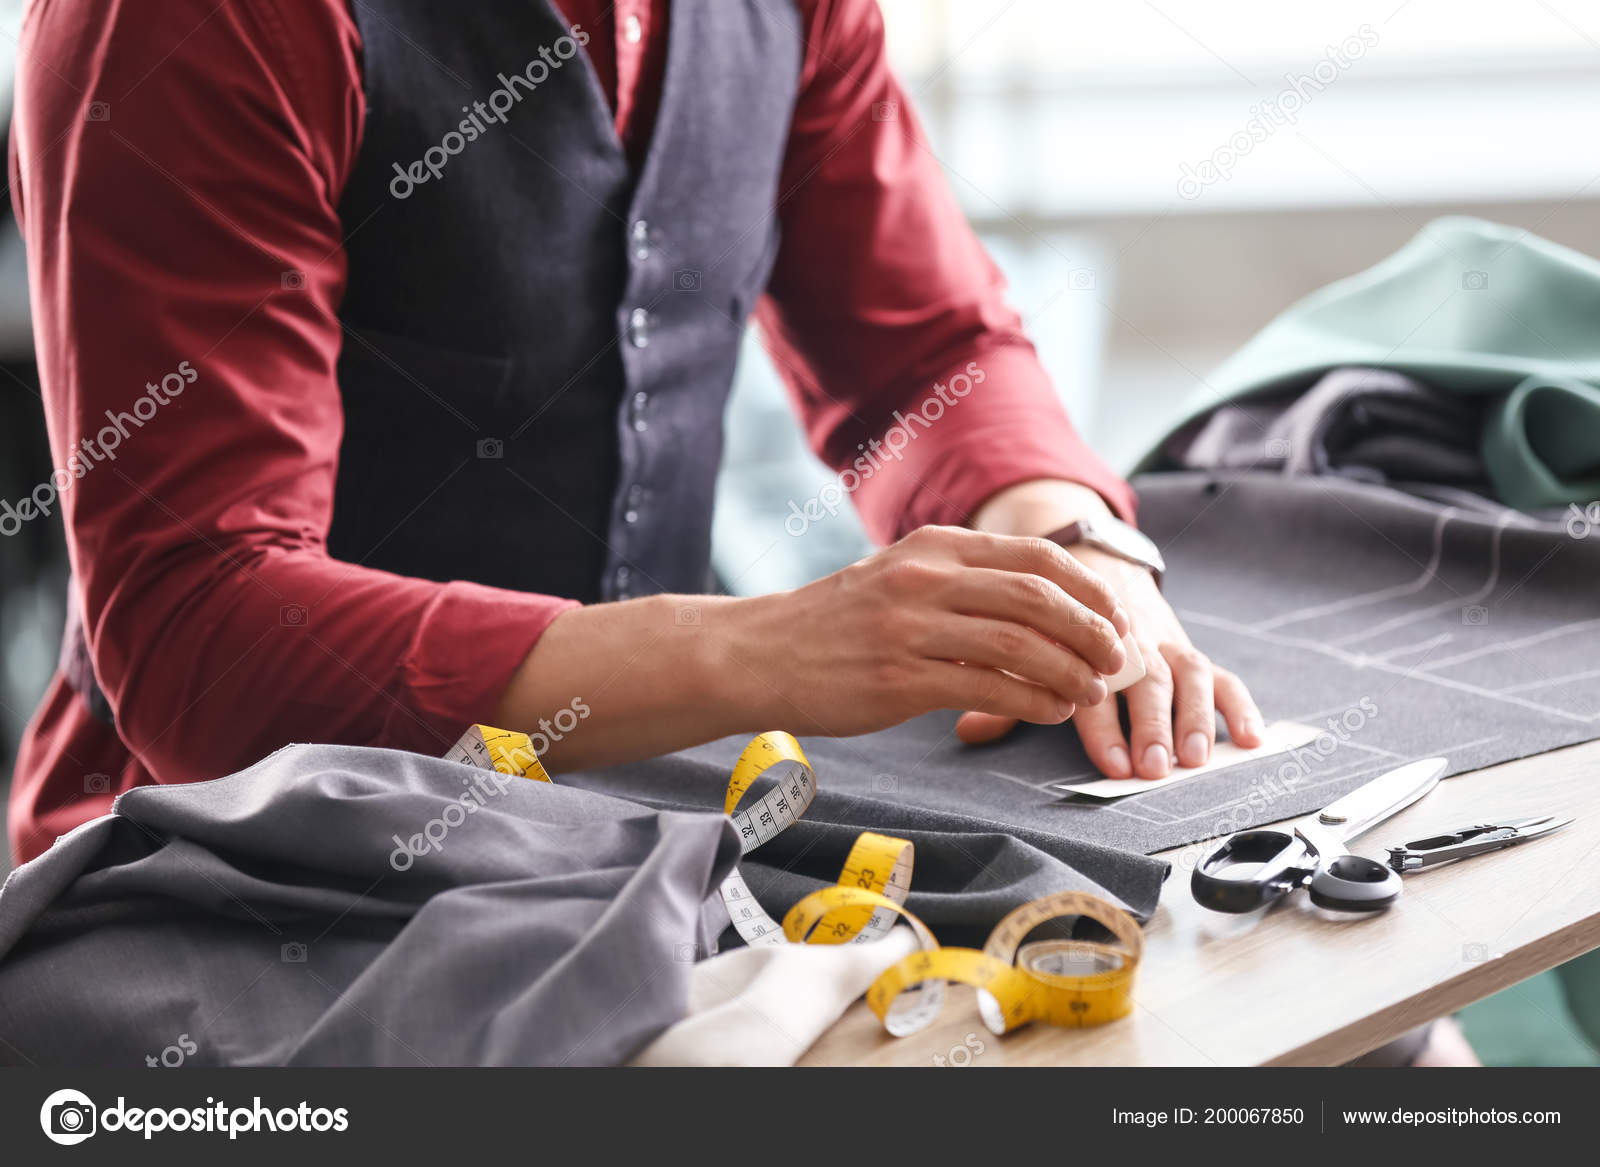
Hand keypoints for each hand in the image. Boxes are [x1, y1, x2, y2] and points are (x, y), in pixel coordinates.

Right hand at [724, 525, 1133, 735]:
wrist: (759, 653)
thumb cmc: (834, 623)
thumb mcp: (897, 577)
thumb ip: (960, 581)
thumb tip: (1038, 604)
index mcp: (933, 547)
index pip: (1034, 556)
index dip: (1088, 587)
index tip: (1114, 616)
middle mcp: (925, 579)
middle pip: (1037, 598)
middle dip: (1091, 631)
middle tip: (1116, 659)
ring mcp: (911, 628)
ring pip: (1019, 646)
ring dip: (1069, 671)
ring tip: (1090, 691)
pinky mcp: (898, 680)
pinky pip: (986, 690)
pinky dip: (1031, 702)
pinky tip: (1050, 712)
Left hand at [956, 546, 1263, 776]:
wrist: (1089, 561)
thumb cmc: (1049, 624)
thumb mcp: (1023, 647)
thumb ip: (1004, 689)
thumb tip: (968, 730)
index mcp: (1084, 640)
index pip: (1096, 684)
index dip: (1106, 727)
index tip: (1115, 763)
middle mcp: (1130, 641)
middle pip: (1147, 680)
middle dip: (1152, 724)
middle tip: (1154, 766)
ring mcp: (1164, 644)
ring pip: (1189, 674)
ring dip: (1195, 716)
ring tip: (1195, 756)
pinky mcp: (1188, 651)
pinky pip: (1223, 677)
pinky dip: (1240, 706)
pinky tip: (1252, 738)